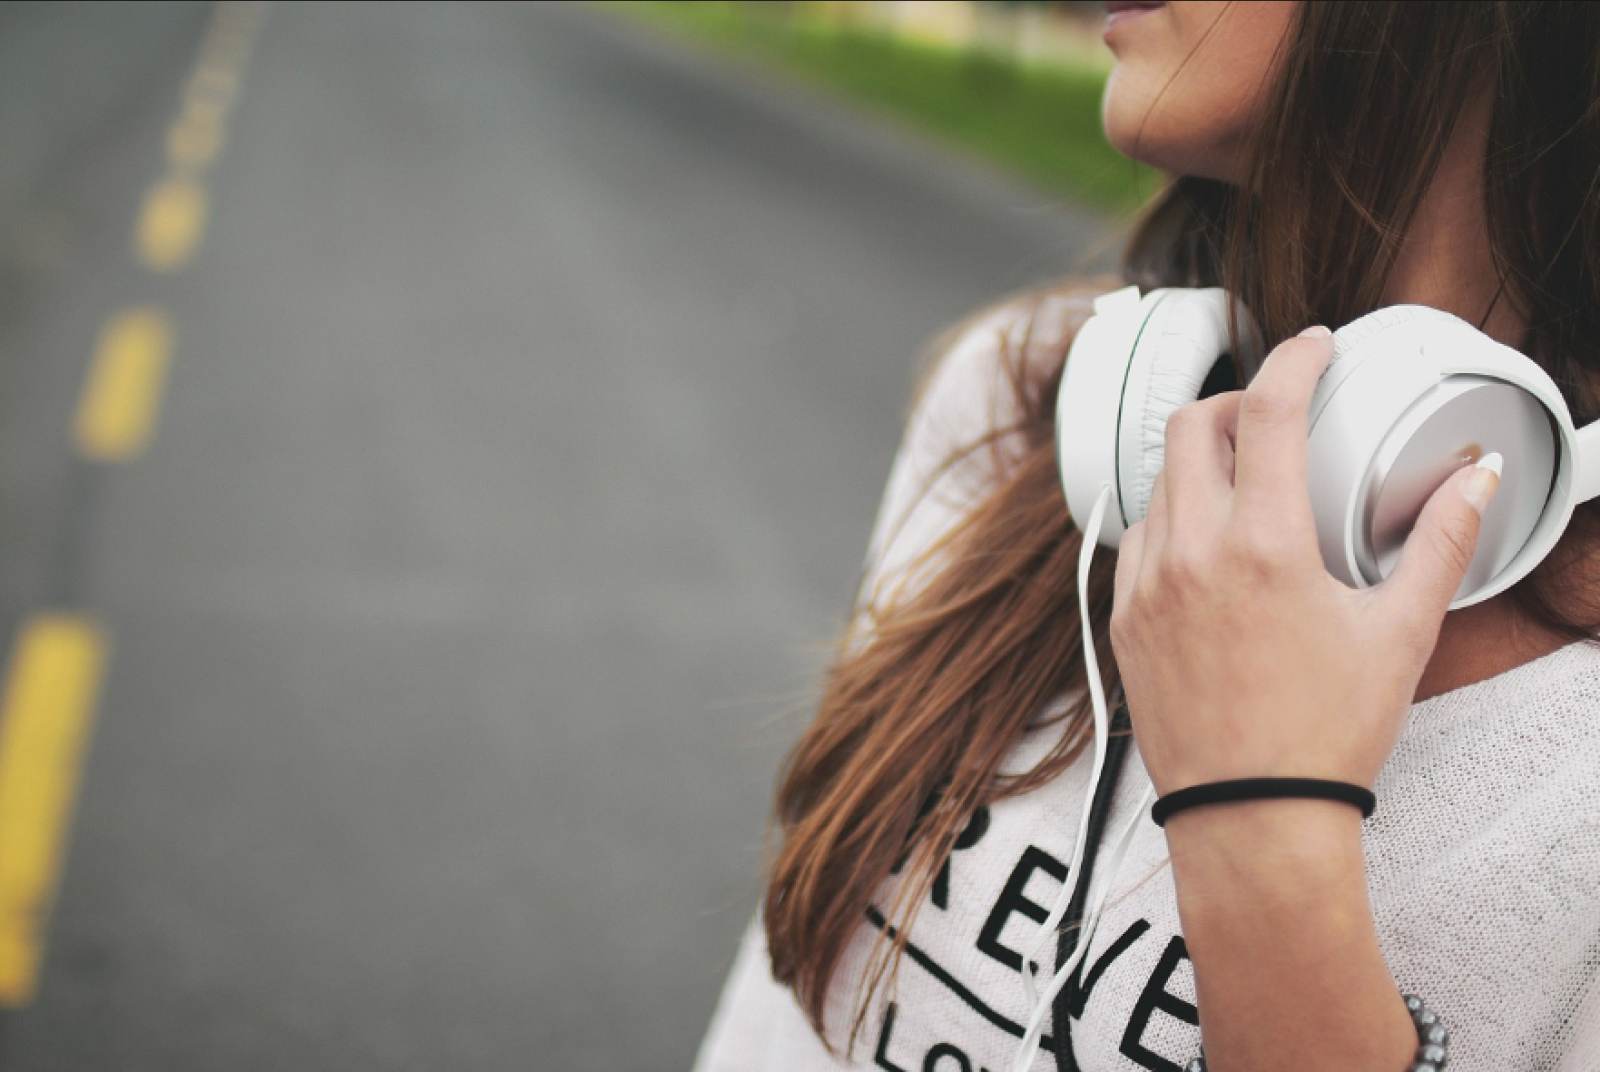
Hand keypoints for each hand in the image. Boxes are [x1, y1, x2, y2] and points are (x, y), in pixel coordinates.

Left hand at [1111, 326, 1501, 796]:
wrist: (1251, 817)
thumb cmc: (1328, 734)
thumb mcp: (1400, 633)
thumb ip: (1440, 542)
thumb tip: (1478, 479)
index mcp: (1263, 546)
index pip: (1269, 410)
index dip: (1294, 359)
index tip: (1312, 346)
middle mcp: (1191, 553)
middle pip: (1192, 426)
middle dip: (1235, 403)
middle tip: (1275, 416)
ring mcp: (1145, 586)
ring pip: (1159, 482)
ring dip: (1200, 463)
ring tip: (1246, 483)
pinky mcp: (1122, 619)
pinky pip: (1137, 539)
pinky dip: (1170, 518)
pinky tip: (1205, 542)